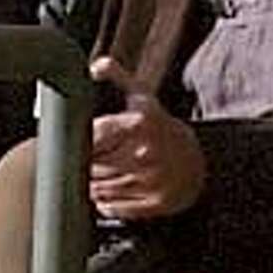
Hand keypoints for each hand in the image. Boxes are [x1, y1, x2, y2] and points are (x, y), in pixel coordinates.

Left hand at [88, 56, 205, 220]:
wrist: (194, 162)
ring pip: (99, 188)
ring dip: (92, 184)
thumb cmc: (159, 128)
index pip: (93, 136)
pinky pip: (112, 207)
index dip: (79, 141)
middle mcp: (147, 153)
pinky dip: (105, 201)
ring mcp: (152, 180)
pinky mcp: (154, 203)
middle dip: (84, 164)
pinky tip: (112, 188)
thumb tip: (96, 66)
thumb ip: (117, 77)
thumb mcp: (142, 98)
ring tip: (100, 173)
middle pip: (93, 166)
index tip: (77, 142)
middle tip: (90, 159)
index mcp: (140, 123)